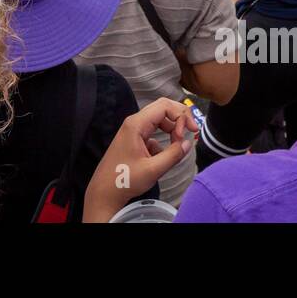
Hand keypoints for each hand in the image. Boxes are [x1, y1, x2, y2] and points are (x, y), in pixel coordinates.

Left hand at [83, 98, 195, 222]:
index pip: (164, 106)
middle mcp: (134, 122)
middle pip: (163, 108)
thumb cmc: (125, 180)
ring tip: (178, 144)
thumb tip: (188, 143)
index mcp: (136, 124)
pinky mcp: (135, 139)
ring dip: (173, 128)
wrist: (105, 191)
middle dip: (180, 117)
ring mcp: (134, 130)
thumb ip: (173, 155)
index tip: (190, 133)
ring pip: (159, 119)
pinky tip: (164, 155)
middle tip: (192, 132)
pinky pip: (154, 131)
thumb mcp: (153, 169)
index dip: (181, 115)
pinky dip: (164, 138)